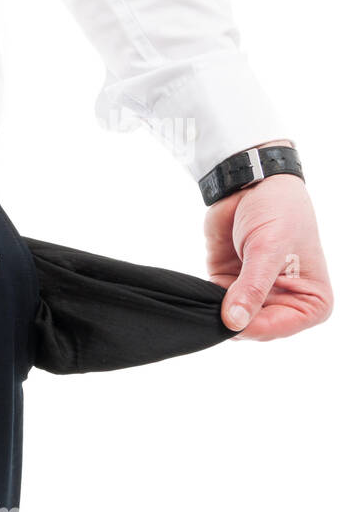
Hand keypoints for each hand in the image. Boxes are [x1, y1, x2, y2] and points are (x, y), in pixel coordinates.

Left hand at [204, 172, 331, 339]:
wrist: (253, 183)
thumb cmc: (277, 211)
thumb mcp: (268, 250)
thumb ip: (251, 288)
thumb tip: (234, 323)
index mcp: (311, 301)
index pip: (278, 328)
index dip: (252, 327)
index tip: (231, 320)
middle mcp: (285, 303)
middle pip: (253, 328)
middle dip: (233, 319)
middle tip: (218, 304)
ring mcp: (255, 296)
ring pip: (231, 320)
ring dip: (216, 311)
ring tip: (211, 293)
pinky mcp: (229, 285)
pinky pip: (214, 305)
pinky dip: (205, 301)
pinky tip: (200, 291)